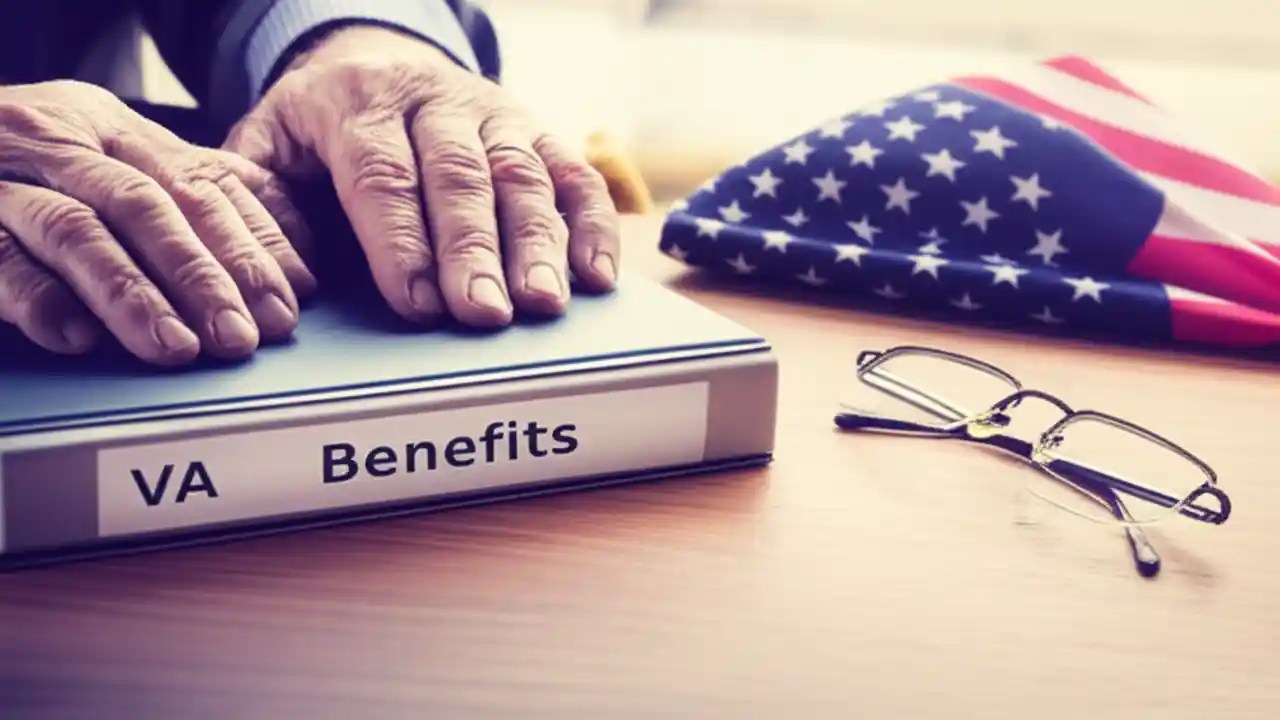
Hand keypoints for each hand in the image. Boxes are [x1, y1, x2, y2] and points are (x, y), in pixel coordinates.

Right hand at [0, 80, 315, 364]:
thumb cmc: (33, 169)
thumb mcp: (118, 164)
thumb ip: (199, 198)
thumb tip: (294, 258)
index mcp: (109, 128)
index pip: (197, 184)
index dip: (249, 246)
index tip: (284, 305)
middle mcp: (57, 142)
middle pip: (144, 205)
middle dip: (201, 275)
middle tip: (239, 337)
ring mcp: (0, 180)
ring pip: (74, 230)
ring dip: (131, 294)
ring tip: (174, 348)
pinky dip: (37, 299)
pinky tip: (74, 337)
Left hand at [223, 25, 619, 327]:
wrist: (379, 61)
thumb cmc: (321, 130)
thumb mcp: (269, 142)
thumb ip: (261, 194)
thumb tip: (287, 263)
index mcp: (357, 103)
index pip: (382, 174)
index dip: (400, 241)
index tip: (417, 304)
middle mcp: (433, 100)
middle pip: (459, 176)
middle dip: (473, 249)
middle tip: (483, 314)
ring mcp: (494, 113)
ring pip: (522, 174)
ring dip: (537, 243)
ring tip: (542, 304)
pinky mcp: (537, 130)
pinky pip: (574, 174)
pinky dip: (592, 224)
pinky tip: (596, 276)